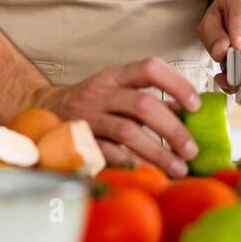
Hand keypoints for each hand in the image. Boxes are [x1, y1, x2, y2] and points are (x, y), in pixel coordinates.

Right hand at [37, 57, 200, 177]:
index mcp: (115, 76)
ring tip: (179, 168)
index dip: (177, 84)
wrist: (44, 112)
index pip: (150, 68)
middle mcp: (101, 93)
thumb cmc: (94, 103)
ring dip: (158, 152)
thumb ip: (150, 101)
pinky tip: (149, 174)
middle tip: (192, 150)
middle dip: (172, 129)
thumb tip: (190, 114)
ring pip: (128, 132)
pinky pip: (108, 154)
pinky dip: (131, 164)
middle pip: (143, 105)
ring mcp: (88, 117)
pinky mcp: (79, 141)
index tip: (196, 105)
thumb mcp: (118, 92)